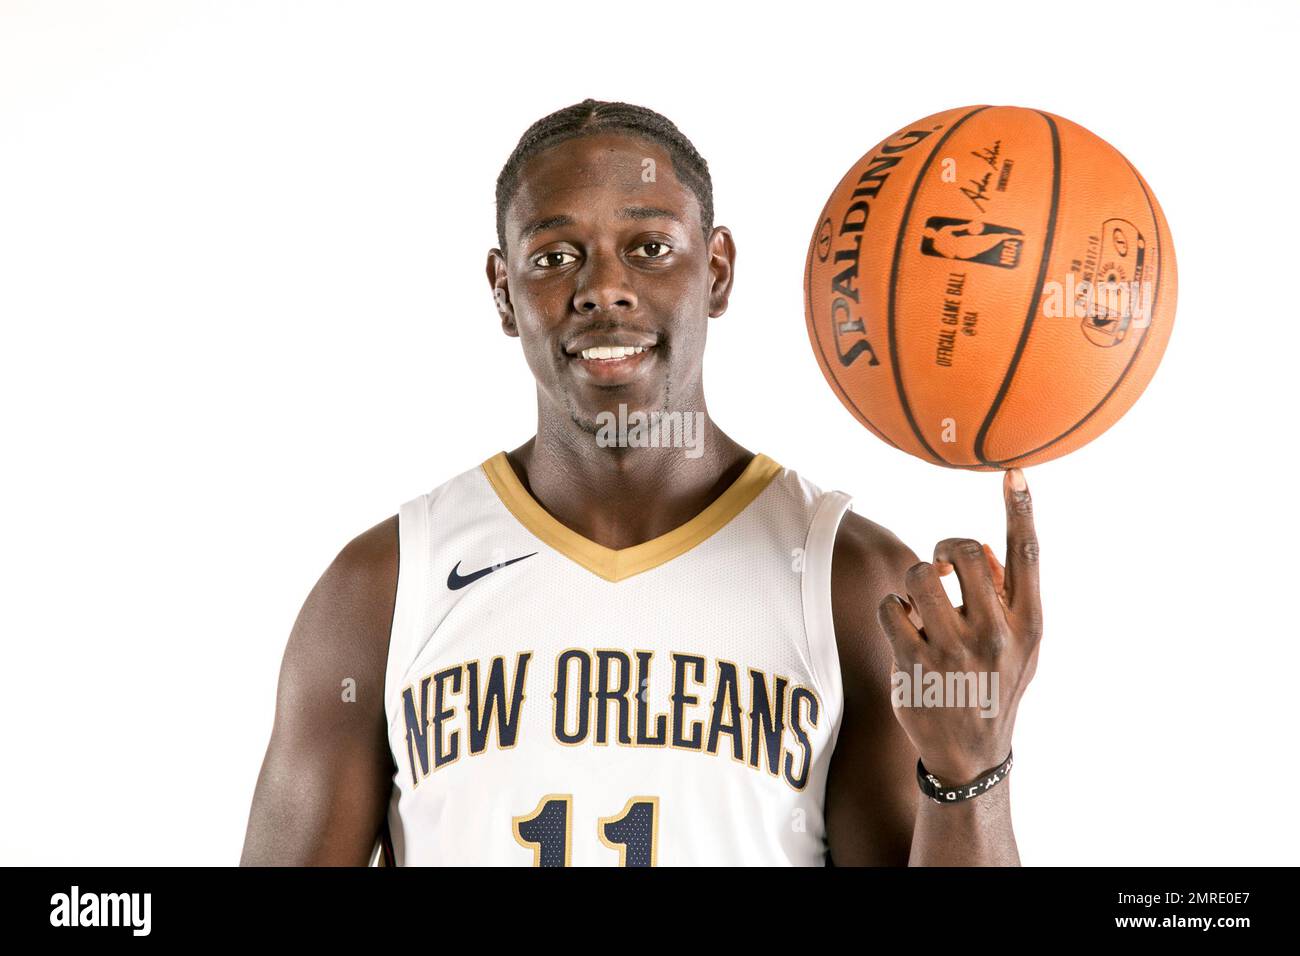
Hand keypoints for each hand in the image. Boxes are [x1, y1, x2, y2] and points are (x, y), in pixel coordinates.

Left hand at [877, 468, 1042, 786]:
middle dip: (947, 548)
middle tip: (942, 563)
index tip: (1013, 473)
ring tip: (921, 604)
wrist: (972, 756)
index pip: (1027, 554)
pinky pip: (890, 606)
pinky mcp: (914, 663)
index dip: (1020, 509)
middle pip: (967, 552)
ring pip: (919, 575)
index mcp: (1030, 624)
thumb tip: (980, 552)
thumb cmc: (995, 687)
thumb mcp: (1023, 649)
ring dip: (915, 582)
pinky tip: (904, 629)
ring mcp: (954, 650)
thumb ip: (1009, 599)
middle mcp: (996, 634)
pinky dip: (892, 610)